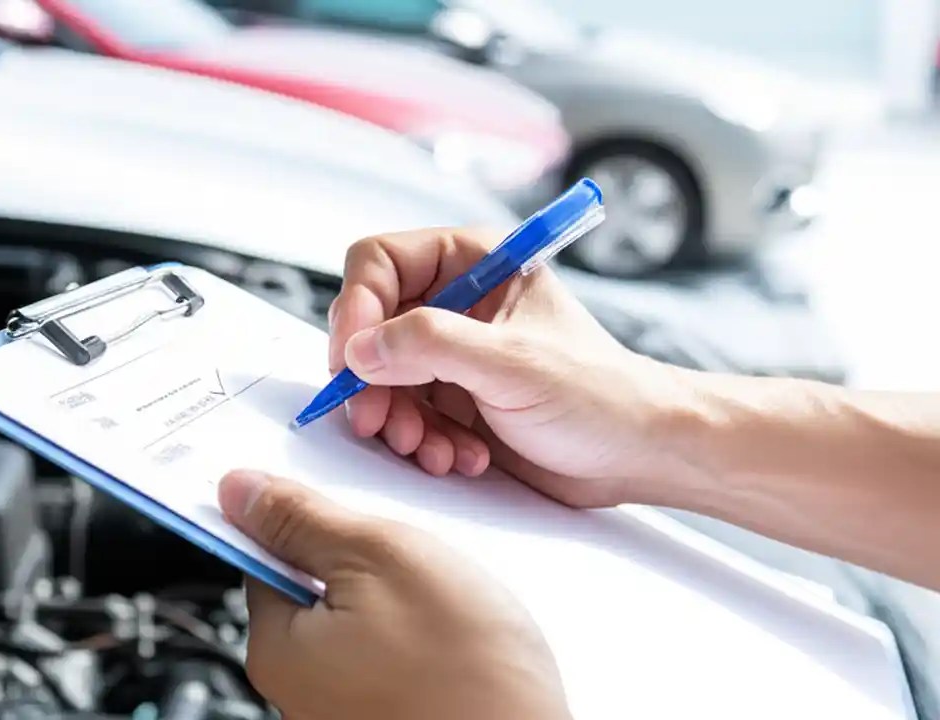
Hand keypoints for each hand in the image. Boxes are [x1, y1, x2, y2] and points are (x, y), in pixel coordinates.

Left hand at [219, 470, 570, 719]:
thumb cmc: (465, 671)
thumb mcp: (378, 558)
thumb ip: (303, 520)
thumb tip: (239, 491)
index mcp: (277, 651)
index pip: (263, 559)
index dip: (305, 521)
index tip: (343, 506)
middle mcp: (300, 692)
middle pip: (313, 591)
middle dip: (360, 561)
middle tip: (410, 554)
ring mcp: (347, 710)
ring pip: (360, 622)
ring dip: (396, 597)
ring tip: (443, 597)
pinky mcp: (392, 715)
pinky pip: (392, 656)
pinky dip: (419, 636)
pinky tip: (455, 633)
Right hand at [327, 228, 700, 507]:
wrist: (635, 454)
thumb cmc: (596, 394)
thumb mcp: (511, 364)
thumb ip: (431, 346)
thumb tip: (359, 350)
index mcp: (474, 262)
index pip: (379, 262)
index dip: (356, 308)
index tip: (350, 361)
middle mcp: (455, 300)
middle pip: (370, 325)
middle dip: (372, 380)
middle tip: (376, 421)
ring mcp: (451, 351)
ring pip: (379, 377)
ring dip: (397, 420)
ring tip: (434, 450)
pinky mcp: (451, 397)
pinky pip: (403, 413)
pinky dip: (421, 441)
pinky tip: (461, 457)